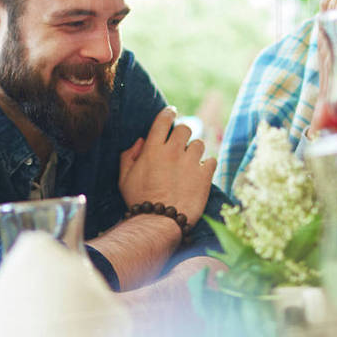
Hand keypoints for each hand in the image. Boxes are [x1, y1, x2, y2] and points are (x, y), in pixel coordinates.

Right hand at [118, 107, 215, 226]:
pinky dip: (207, 166)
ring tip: (189, 163)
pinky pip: (212, 161)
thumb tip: (141, 141)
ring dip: (194, 151)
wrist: (159, 223)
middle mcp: (173, 152)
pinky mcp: (204, 176)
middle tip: (180, 144)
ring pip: (200, 144)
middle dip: (182, 134)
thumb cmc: (139, 201)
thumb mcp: (124, 178)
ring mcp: (190, 163)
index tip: (171, 112)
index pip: (164, 119)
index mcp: (153, 149)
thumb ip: (129, 156)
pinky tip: (199, 175)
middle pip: (185, 128)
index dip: (169, 112)